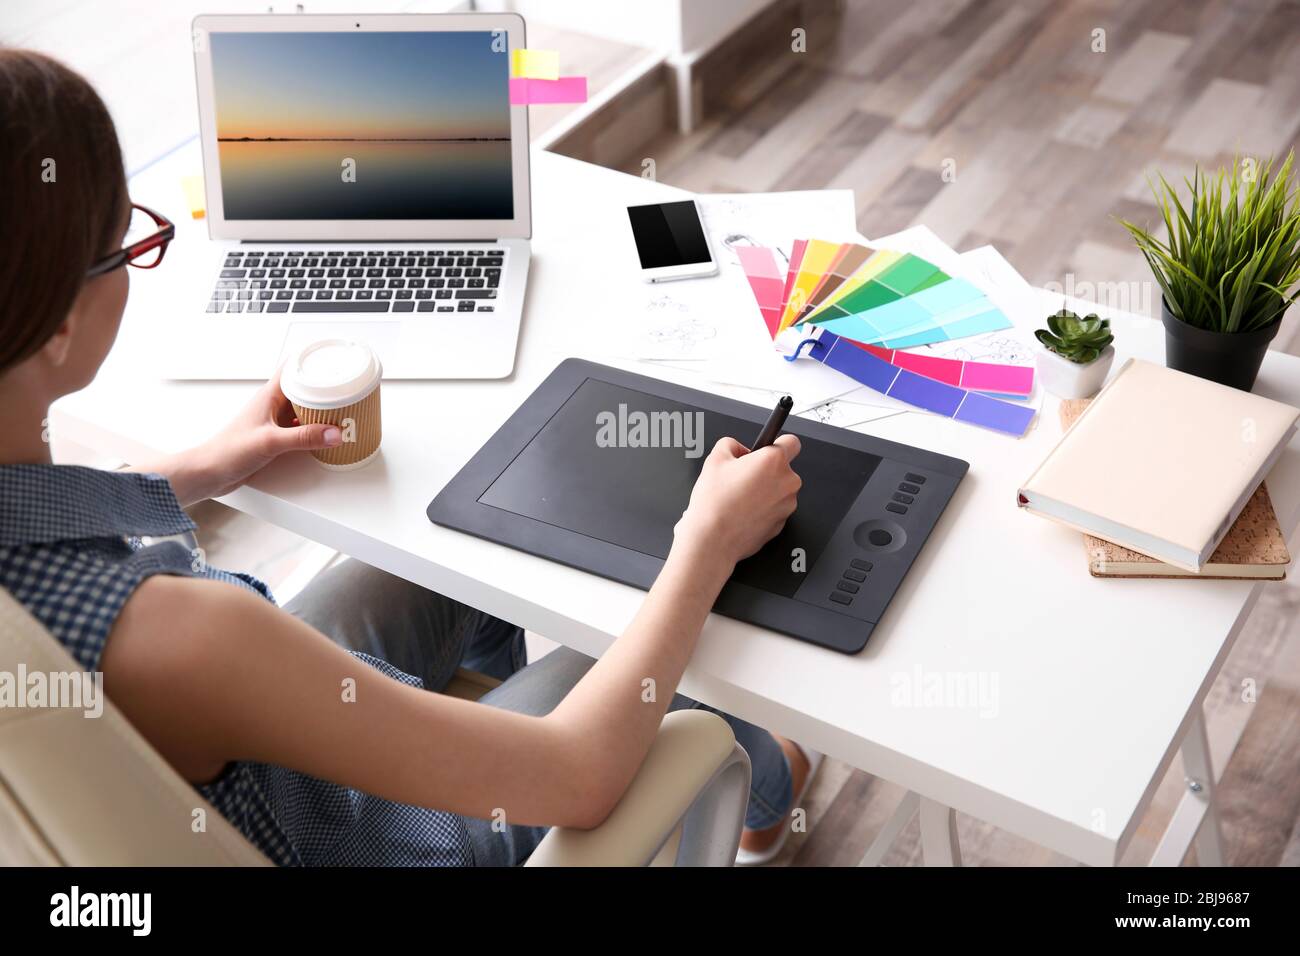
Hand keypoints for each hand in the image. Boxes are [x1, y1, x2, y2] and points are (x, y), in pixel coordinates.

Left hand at [174, 369, 342, 500]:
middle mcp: (273, 405)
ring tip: (342, 410)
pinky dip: (315, 428)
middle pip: (304, 387)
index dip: (312, 359)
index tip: (333, 356)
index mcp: (269, 396)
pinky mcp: (276, 437)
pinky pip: (301, 427)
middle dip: (325, 386)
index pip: (293, 367)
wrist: (210, 472)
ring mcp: (274, 421)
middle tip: (347, 388)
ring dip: (321, 409)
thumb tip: (333, 433)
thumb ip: (303, 437)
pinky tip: (325, 434)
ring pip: (304, 408)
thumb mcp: (270, 441)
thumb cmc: (227, 451)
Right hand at [673, 434, 801, 571]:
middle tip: (742, 477)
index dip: (778, 444)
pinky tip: (744, 511)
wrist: (713, 539)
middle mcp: (786, 482)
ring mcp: (787, 505)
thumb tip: (737, 449)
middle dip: (766, 471)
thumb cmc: (714, 503)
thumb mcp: (715, 459)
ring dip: (765, 491)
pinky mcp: (781, 523)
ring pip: (779, 490)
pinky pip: (775, 509)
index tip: (768, 450)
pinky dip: (763, 509)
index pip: (791, 442)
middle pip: (783, 469)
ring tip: (740, 497)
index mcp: (773, 461)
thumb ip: (731, 444)